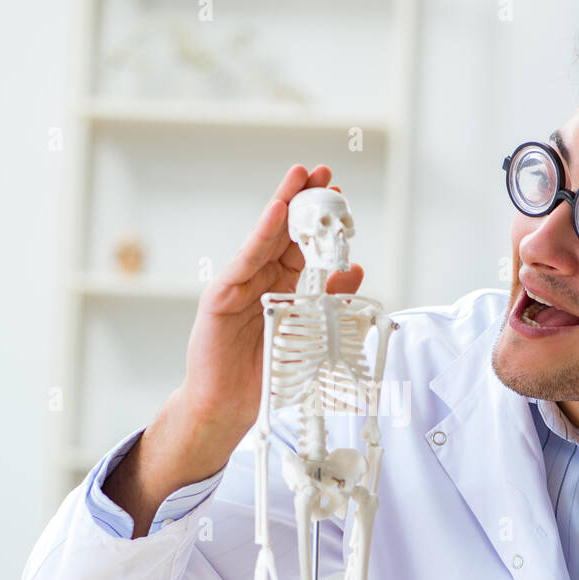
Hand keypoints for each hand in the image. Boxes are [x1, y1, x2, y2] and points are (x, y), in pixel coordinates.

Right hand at [179, 164, 364, 448]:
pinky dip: (261, 234)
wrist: (229, 408)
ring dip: (283, 205)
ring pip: (265, 239)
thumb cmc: (266, 375)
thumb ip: (330, 301)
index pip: (302, 246)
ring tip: (299, 177)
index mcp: (282, 289)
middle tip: (321, 171)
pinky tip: (276, 211)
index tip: (338, 194)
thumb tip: (356, 269)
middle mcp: (260, 281)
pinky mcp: (222, 297)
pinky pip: (246, 260)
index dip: (319, 221)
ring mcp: (239, 286)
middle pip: (283, 233)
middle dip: (302, 201)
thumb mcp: (311, 335)